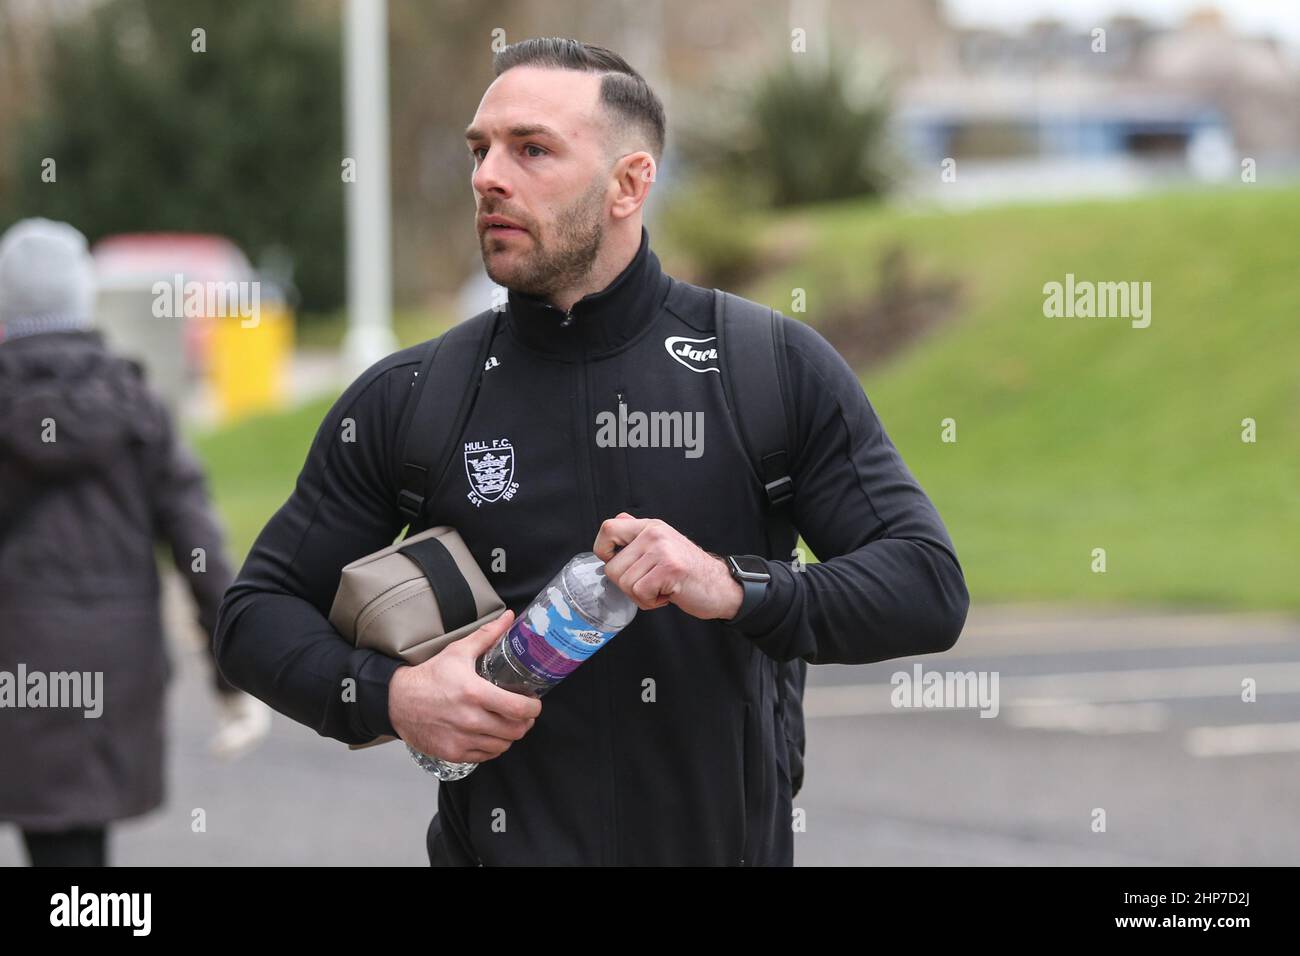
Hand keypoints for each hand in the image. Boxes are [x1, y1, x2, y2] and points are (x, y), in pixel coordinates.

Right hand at [387, 609, 541, 762]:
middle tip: (523, 714)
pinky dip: (493, 747)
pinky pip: (486, 755)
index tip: (534, 702)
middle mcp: (470, 719)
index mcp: (474, 693)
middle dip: (525, 722)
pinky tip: (490, 735)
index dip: (533, 707)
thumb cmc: (430, 676)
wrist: (398, 701)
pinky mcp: (454, 753)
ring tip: (507, 723)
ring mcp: (462, 739)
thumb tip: (509, 617)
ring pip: (503, 745)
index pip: (518, 709)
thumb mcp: (458, 652)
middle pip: (516, 730)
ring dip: (510, 735)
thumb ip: (487, 635)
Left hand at [593, 512, 743, 619]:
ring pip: (625, 583)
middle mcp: (655, 534)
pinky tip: (666, 595)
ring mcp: (662, 550)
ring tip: (660, 588)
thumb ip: (638, 534)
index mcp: (650, 526)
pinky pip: (639, 592)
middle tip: (650, 583)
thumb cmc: (688, 571)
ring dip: (640, 595)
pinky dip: (650, 602)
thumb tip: (617, 520)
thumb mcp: (663, 545)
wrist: (719, 586)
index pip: (608, 528)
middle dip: (627, 585)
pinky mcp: (669, 569)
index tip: (618, 564)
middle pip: (612, 567)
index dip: (603, 551)